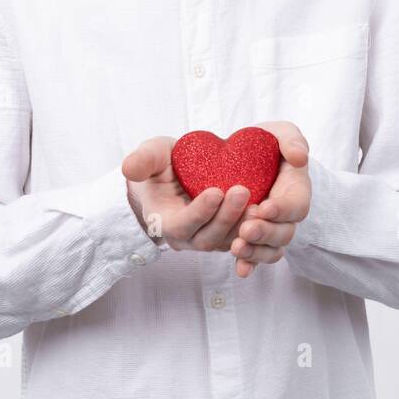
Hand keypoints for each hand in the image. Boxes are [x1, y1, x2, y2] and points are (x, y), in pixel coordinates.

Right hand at [121, 136, 252, 251]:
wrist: (175, 177)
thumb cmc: (161, 166)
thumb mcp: (151, 156)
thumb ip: (142, 160)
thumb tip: (128, 168)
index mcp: (165, 221)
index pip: (182, 225)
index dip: (199, 212)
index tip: (216, 190)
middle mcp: (187, 237)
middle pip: (208, 238)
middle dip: (226, 217)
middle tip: (243, 190)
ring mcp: (208, 238)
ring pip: (227, 241)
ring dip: (244, 225)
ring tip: (260, 203)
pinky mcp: (226, 236)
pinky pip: (242, 241)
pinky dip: (255, 232)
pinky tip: (269, 214)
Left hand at [231, 121, 310, 277]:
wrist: (245, 157)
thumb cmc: (267, 145)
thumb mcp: (280, 133)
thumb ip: (292, 140)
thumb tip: (300, 158)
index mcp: (296, 190)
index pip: (297, 205)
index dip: (282, 209)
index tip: (265, 207)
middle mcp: (286, 216)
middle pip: (284, 233)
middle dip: (266, 232)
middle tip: (246, 228)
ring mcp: (270, 230)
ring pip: (271, 250)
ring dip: (256, 251)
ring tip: (238, 246)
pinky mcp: (253, 239)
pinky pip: (255, 258)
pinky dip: (249, 265)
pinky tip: (240, 270)